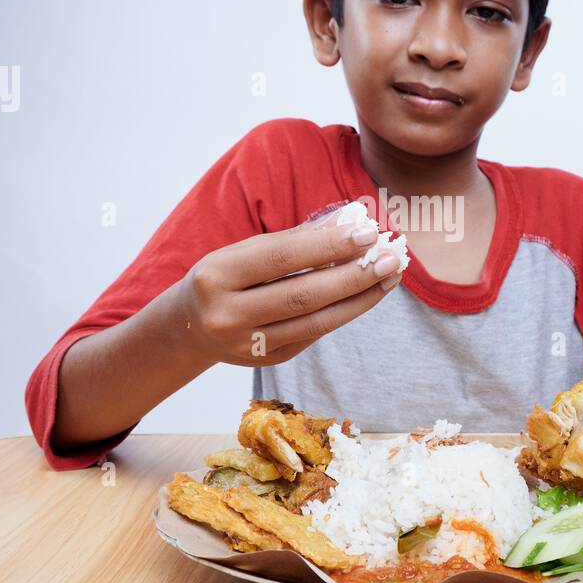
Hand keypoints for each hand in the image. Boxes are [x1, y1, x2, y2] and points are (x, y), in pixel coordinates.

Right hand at [178, 217, 401, 367]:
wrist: (189, 327)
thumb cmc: (226, 276)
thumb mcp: (247, 250)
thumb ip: (297, 237)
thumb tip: (351, 220)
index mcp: (217, 276)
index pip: (282, 259)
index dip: (328, 246)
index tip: (368, 233)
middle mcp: (227, 315)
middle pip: (303, 295)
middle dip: (354, 276)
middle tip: (392, 258)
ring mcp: (247, 346)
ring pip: (315, 322)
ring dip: (360, 299)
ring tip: (389, 277)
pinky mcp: (266, 362)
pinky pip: (313, 334)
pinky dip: (343, 313)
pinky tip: (366, 295)